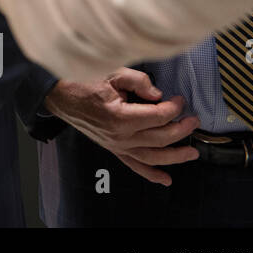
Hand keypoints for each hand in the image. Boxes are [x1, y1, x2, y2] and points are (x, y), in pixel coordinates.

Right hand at [45, 70, 198, 185]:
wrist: (59, 95)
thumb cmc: (82, 82)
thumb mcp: (112, 72)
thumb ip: (138, 81)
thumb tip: (158, 94)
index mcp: (120, 117)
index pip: (158, 116)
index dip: (174, 108)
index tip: (179, 99)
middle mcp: (120, 136)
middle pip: (161, 137)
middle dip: (182, 129)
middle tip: (193, 120)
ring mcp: (116, 145)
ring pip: (153, 157)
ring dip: (175, 156)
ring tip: (192, 153)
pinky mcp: (112, 148)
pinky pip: (134, 165)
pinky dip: (151, 175)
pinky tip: (165, 179)